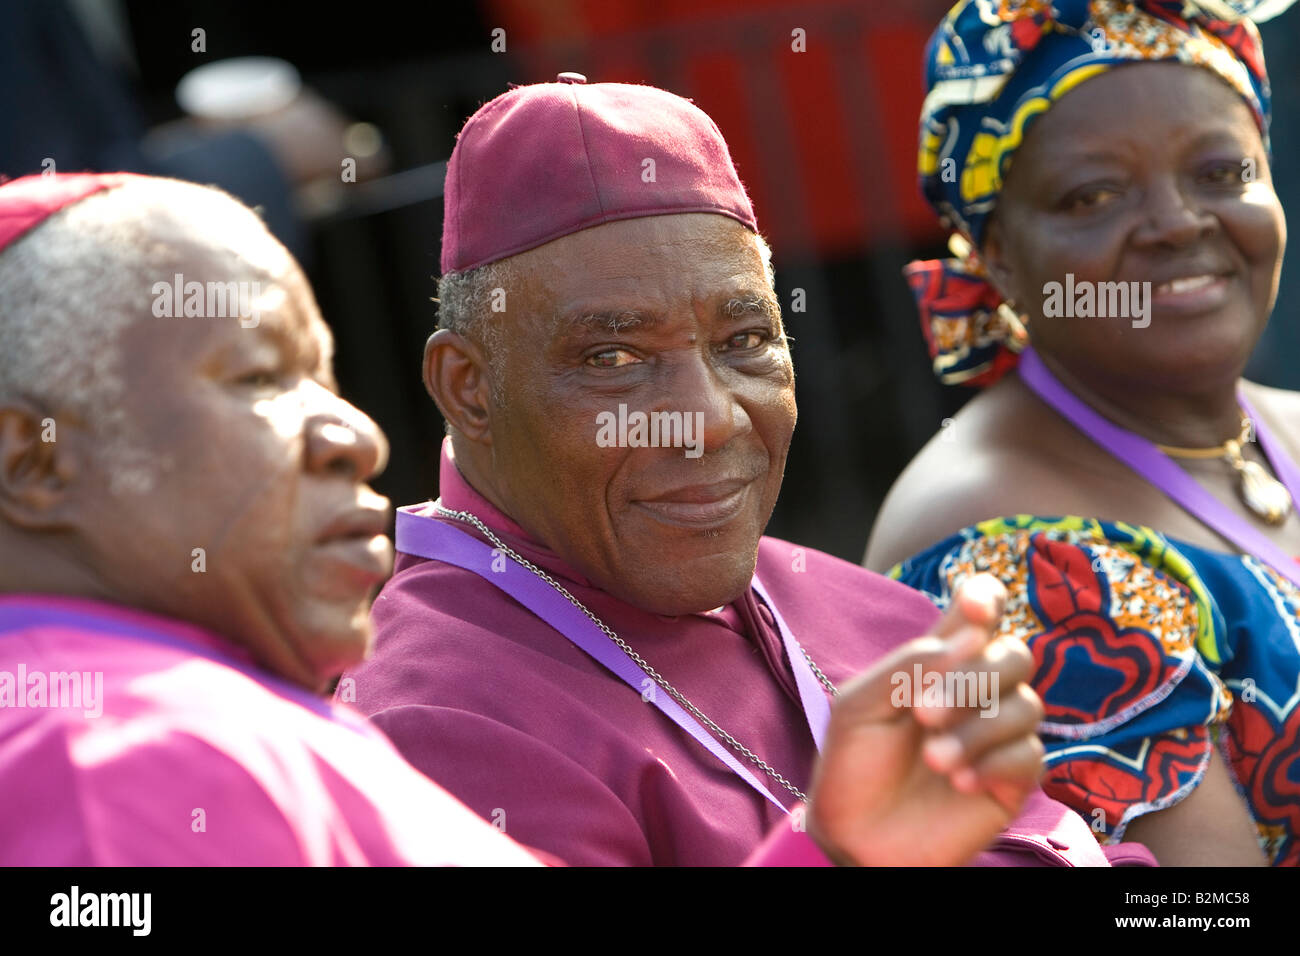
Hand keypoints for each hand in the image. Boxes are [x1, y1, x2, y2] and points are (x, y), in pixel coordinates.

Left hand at [805, 573, 1044, 865]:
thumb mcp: (860, 705)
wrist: (854, 836)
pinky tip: (958, 782)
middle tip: (922, 715)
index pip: (980, 612)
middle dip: (971, 680)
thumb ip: (909, 664)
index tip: (974, 608)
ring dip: (977, 729)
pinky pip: (1030, 755)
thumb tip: (972, 634)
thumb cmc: (852, 765)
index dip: (986, 598)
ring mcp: (998, 735)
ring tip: (933, 761)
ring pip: (1026, 705)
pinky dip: (994, 763)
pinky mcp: (1013, 780)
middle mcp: (976, 691)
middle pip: (1014, 654)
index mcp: (938, 661)